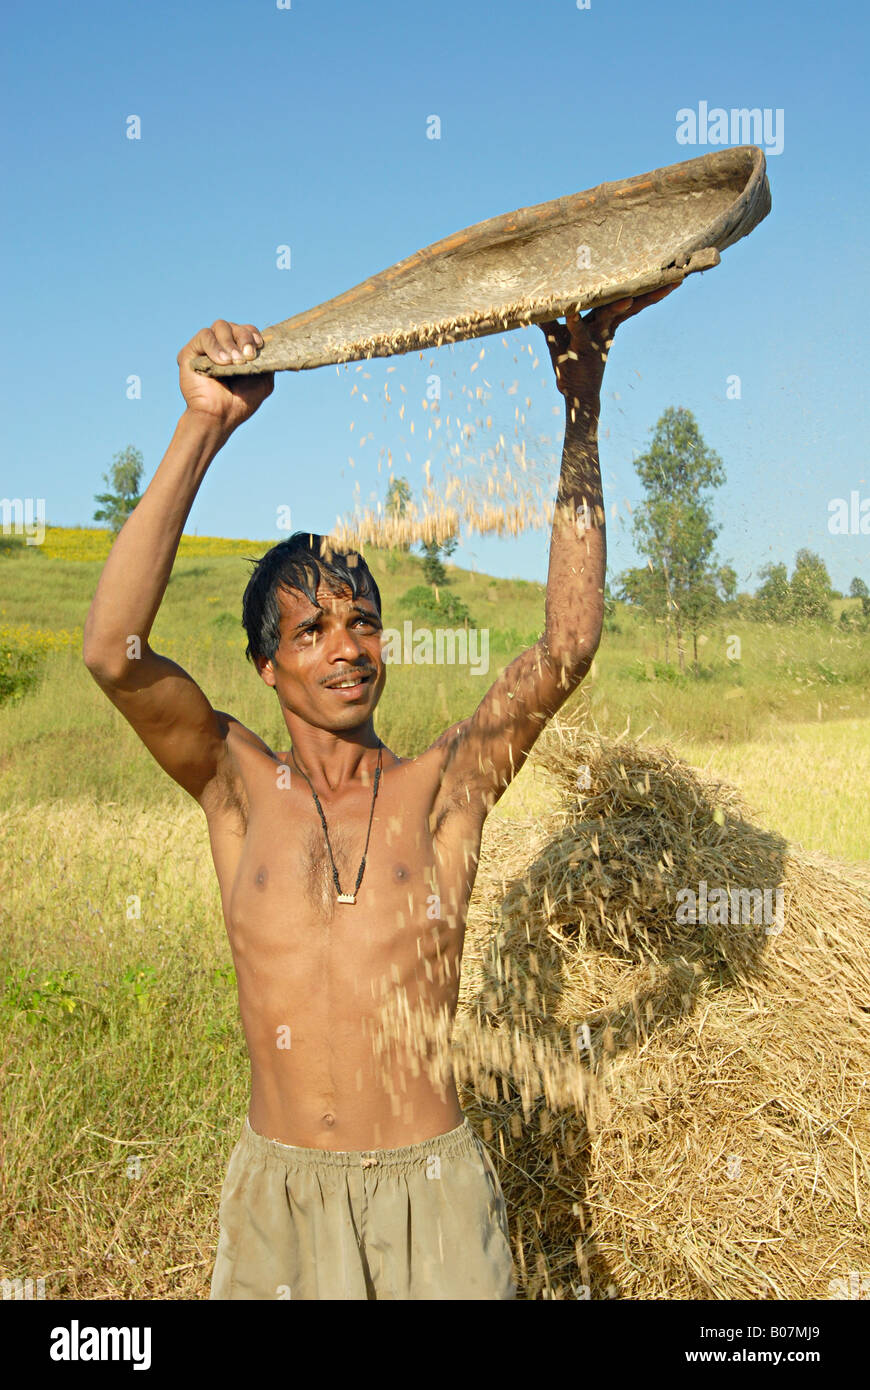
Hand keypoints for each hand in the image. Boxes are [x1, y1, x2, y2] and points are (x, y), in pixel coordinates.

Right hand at [177, 320, 273, 430]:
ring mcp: (205, 348)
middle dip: (244, 337)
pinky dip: (215, 346)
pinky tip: (222, 362)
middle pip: (234, 326)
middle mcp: (221, 346)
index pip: (246, 330)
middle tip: (247, 357)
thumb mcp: (263, 382)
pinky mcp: (190, 352)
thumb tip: (273, 348)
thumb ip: (267, 363)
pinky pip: (204, 336)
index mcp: (237, 350)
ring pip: (219, 326)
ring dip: (230, 343)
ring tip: (233, 362)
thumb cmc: (239, 403)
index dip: (253, 334)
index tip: (259, 346)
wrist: (219, 417)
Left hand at [538, 282, 680, 421]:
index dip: (646, 285)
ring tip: (629, 296)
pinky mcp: (582, 347)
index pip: (629, 296)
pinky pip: (578, 330)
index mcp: (607, 318)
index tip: (664, 270)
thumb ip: (548, 318)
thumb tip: (531, 304)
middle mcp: (606, 325)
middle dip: (652, 291)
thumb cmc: (569, 361)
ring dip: (619, 304)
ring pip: (610, 314)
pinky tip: (571, 309)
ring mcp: (597, 335)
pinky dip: (573, 319)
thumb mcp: (556, 335)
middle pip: (633, 302)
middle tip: (673, 278)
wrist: (576, 393)